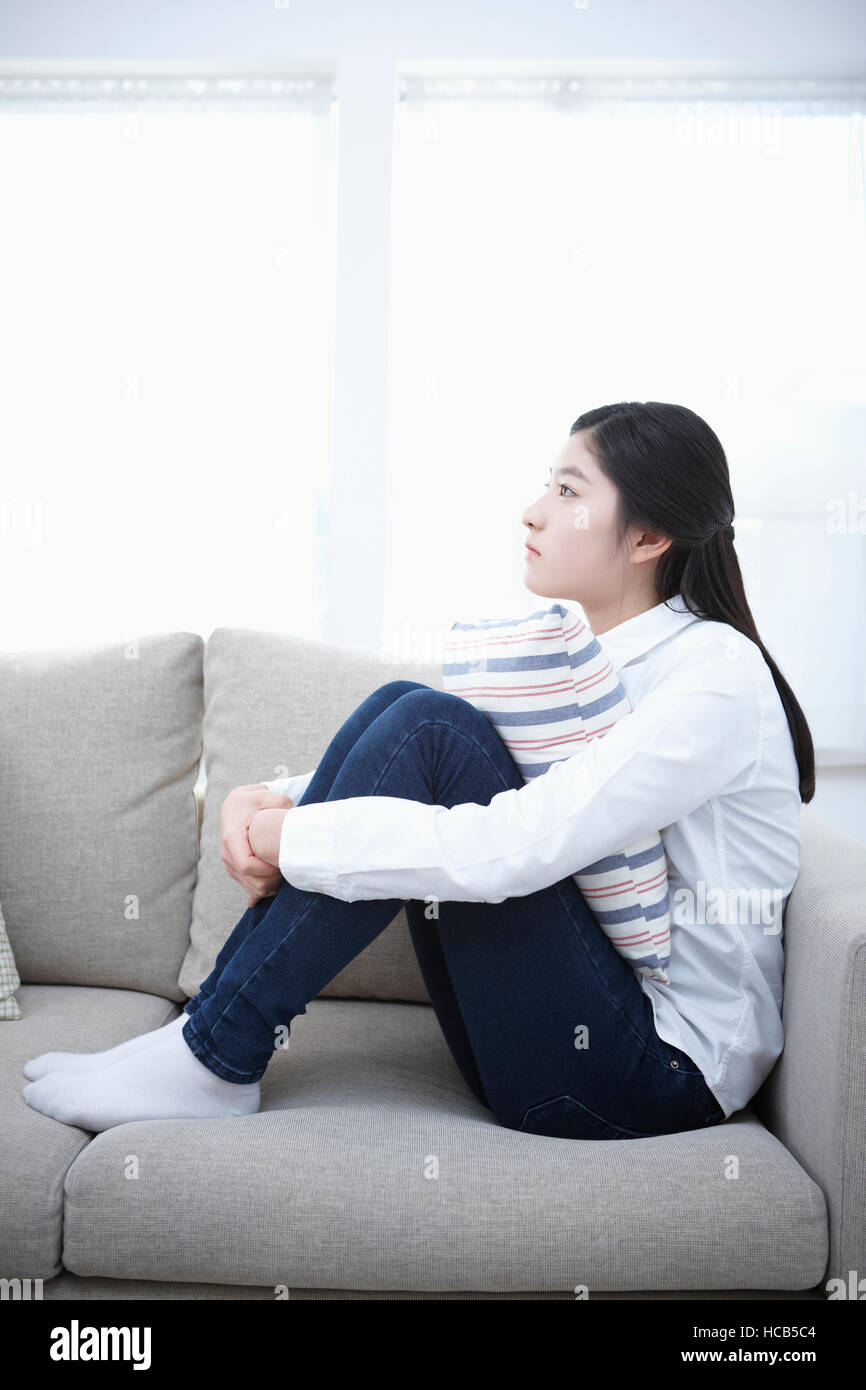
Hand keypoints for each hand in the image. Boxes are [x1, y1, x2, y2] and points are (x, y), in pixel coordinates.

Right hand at [220, 783, 293, 906]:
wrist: (235, 806)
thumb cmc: (250, 801)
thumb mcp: (264, 795)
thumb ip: (279, 802)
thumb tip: (293, 816)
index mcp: (232, 838)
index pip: (247, 866)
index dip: (268, 870)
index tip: (283, 861)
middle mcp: (228, 855)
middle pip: (253, 882)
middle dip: (276, 879)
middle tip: (291, 866)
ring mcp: (231, 865)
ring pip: (254, 889)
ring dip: (274, 885)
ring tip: (287, 869)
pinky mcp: (236, 871)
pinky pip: (253, 889)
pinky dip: (268, 888)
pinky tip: (277, 884)